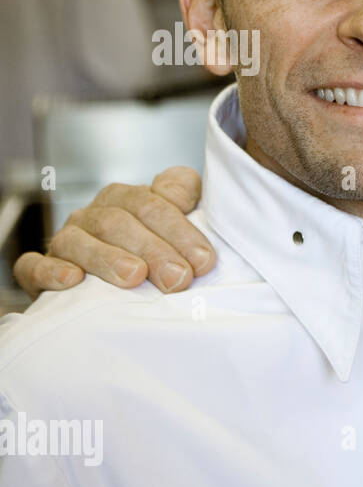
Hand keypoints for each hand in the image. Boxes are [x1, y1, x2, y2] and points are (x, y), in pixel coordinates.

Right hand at [13, 167, 211, 297]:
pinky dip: (51, 271)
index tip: (204, 261)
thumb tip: (190, 207)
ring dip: (108, 258)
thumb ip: (190, 204)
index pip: (155, 202)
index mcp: (131, 198)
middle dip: (155, 250)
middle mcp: (97, 213)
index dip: (181, 229)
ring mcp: (67, 239)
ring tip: (135, 277)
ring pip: (80, 240)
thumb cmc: (157, 254)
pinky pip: (35, 266)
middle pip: (122, 222)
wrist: (111, 288)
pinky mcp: (38, 269)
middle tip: (179, 278)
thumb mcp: (180, 227)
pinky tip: (72, 279)